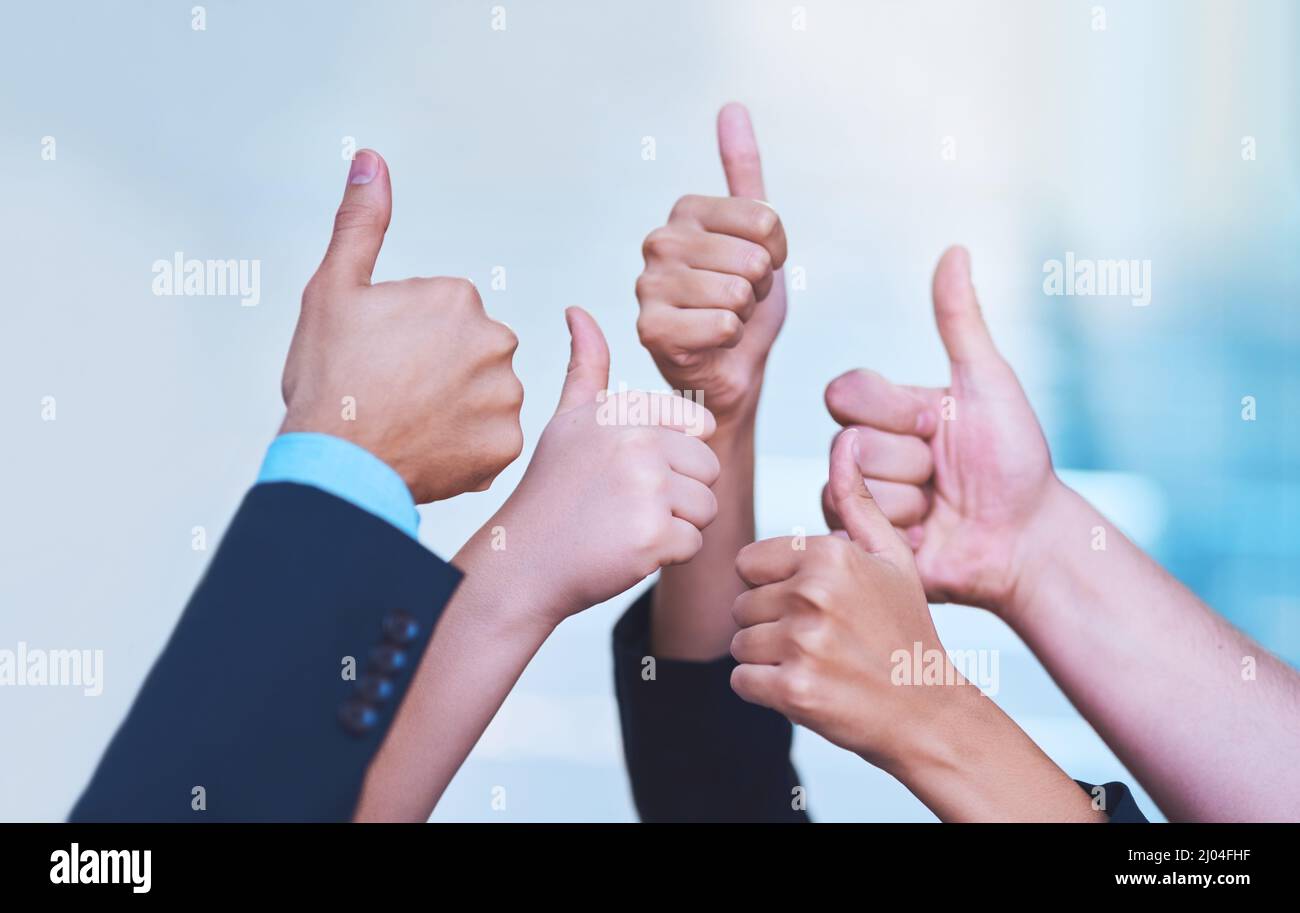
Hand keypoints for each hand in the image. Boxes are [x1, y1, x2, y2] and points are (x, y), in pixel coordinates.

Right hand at [280, 149, 523, 502]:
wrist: (334, 462)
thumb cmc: (328, 376)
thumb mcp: (333, 288)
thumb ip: (361, 222)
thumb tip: (371, 158)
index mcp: (458, 298)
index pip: (442, 315)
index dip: (404, 338)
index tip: (377, 358)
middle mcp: (495, 341)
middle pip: (470, 353)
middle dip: (439, 371)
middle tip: (393, 394)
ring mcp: (504, 396)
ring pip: (483, 397)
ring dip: (456, 409)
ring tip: (409, 424)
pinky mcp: (506, 445)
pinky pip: (490, 441)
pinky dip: (465, 448)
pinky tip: (428, 449)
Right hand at [484, 307, 720, 622]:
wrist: (523, 565)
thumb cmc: (552, 495)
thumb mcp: (567, 422)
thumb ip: (586, 366)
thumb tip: (578, 310)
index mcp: (623, 411)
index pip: (699, 427)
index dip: (673, 457)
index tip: (630, 472)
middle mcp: (635, 442)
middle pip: (708, 468)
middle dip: (679, 495)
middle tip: (625, 506)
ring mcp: (646, 489)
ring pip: (706, 507)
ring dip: (676, 526)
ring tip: (625, 526)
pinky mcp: (654, 535)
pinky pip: (695, 544)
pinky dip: (667, 556)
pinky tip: (625, 550)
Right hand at [635, 103, 787, 422]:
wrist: (729, 370)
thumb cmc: (742, 305)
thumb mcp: (756, 236)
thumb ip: (744, 174)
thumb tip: (732, 107)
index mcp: (685, 213)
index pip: (765, 220)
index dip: (775, 254)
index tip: (755, 271)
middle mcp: (659, 242)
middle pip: (752, 257)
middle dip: (759, 288)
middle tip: (738, 302)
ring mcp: (648, 285)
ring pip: (738, 291)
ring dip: (744, 314)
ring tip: (724, 320)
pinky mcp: (649, 328)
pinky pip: (723, 324)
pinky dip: (729, 340)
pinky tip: (710, 343)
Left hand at [731, 429, 953, 769]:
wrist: (928, 711)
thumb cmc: (906, 630)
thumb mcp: (892, 557)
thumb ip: (857, 502)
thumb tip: (844, 441)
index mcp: (830, 554)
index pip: (748, 564)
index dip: (774, 586)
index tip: (814, 605)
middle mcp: (813, 592)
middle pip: (741, 604)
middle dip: (770, 624)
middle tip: (821, 640)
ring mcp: (803, 642)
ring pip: (740, 643)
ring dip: (767, 658)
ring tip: (818, 663)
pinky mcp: (793, 688)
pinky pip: (741, 680)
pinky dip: (764, 690)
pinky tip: (807, 688)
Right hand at [822, 246, 1058, 615]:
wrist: (1026, 537)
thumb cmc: (1015, 460)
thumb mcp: (988, 384)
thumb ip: (959, 320)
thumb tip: (955, 249)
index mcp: (885, 409)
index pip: (846, 393)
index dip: (896, 412)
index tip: (937, 424)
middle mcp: (862, 451)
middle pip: (850, 445)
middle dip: (911, 463)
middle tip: (945, 476)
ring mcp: (857, 497)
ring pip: (851, 489)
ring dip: (910, 503)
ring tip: (938, 509)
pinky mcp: (858, 541)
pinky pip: (852, 528)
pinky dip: (899, 533)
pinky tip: (924, 537)